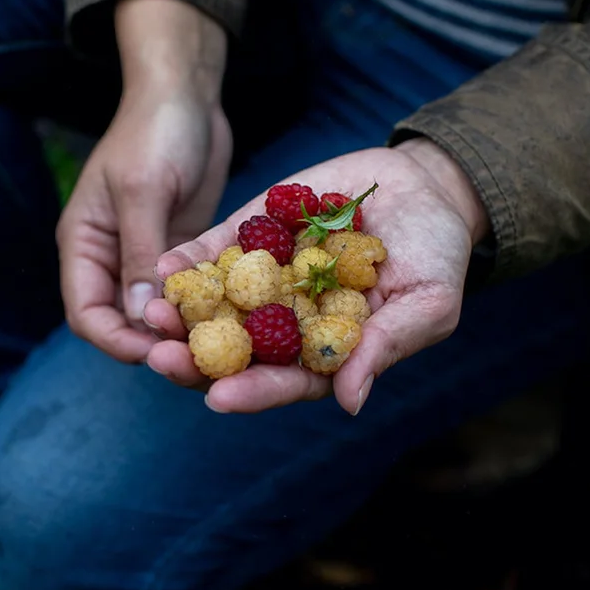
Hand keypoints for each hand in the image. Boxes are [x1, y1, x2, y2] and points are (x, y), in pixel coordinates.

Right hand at [56, 0, 231, 362]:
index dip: (117, 341)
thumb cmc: (155, 129)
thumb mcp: (145, 188)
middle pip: (125, 324)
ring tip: (227, 354)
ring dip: (189, 334)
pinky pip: (193, 294)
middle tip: (202, 365)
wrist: (186, 93)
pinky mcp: (184, 252)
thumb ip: (141, 251)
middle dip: (158, 346)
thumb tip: (139, 314)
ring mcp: (149, 257)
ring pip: (163, 315)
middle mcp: (112, 258)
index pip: (87, 313)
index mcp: (84, 244)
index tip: (158, 353)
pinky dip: (211, 310)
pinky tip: (244, 326)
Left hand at [143, 138, 487, 413]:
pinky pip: (213, 252)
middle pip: (232, 353)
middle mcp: (286, 323)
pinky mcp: (252, 234)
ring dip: (179, 314)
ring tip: (151, 315)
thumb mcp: (427, 304)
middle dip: (194, 360)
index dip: (251, 392)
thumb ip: (385, 347)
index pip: (282, 381)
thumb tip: (348, 403)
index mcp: (323, 354)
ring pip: (212, 306)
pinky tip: (163, 265)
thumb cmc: (437, 256)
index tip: (218, 398)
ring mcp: (265, 278)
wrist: (427, 186)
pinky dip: (187, 262)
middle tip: (161, 359)